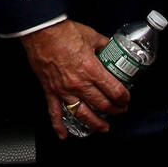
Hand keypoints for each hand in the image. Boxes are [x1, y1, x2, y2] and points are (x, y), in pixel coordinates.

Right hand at [21, 19, 129, 138]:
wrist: (41, 32)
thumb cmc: (63, 32)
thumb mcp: (91, 36)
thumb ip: (103, 44)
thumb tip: (111, 48)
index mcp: (92, 70)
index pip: (114, 90)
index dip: (124, 97)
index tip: (126, 98)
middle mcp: (79, 83)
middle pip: (102, 105)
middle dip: (115, 110)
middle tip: (119, 110)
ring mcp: (64, 90)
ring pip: (83, 114)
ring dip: (95, 123)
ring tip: (103, 127)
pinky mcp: (50, 91)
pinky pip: (54, 112)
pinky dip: (59, 126)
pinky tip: (64, 135)